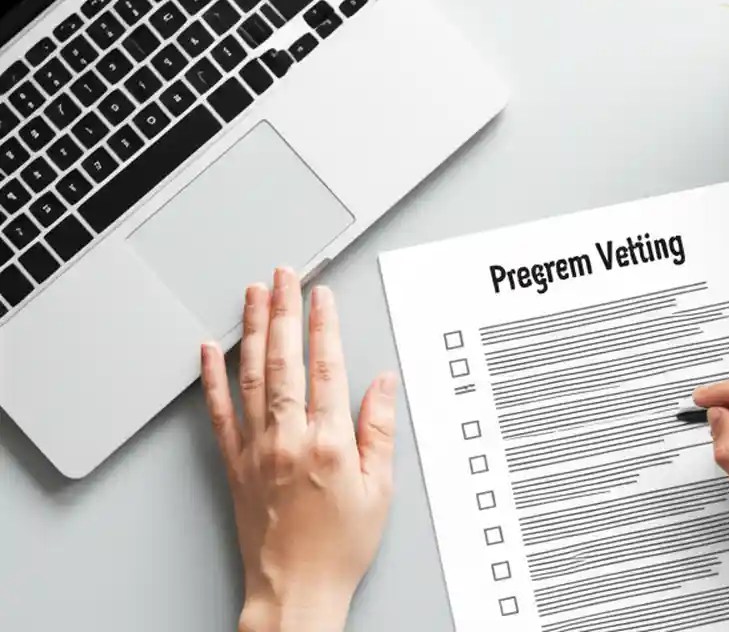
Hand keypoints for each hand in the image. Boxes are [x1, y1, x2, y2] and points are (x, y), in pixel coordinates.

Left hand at [200, 268, 398, 631]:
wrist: (296, 589)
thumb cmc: (340, 547)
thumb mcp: (381, 489)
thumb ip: (379, 430)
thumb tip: (382, 384)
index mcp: (330, 443)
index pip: (326, 368)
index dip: (325, 325)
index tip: (323, 296)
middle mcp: (289, 439)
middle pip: (284, 360)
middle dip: (284, 311)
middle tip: (284, 276)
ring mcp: (257, 449)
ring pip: (251, 376)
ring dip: (252, 330)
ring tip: (254, 295)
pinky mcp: (234, 464)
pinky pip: (219, 412)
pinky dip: (211, 378)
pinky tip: (209, 350)